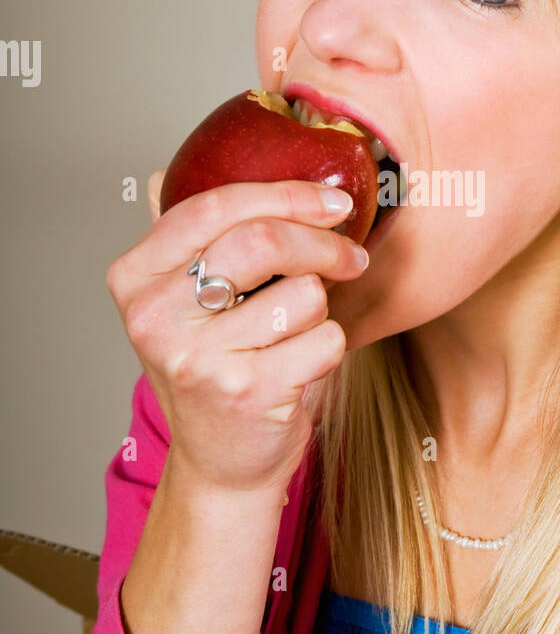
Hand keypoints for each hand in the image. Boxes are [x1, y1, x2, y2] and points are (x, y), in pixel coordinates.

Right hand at [107, 171, 369, 492]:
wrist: (221, 466)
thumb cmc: (216, 370)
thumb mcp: (185, 303)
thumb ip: (189, 241)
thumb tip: (174, 168)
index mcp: (135, 279)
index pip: (212, 206)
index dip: (284, 193)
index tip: (333, 200)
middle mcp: (155, 317)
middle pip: (262, 241)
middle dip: (322, 243)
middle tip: (350, 256)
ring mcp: (196, 357)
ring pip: (302, 294)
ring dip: (319, 312)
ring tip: (294, 338)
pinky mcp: (244, 391)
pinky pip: (324, 339)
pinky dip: (329, 349)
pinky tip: (300, 368)